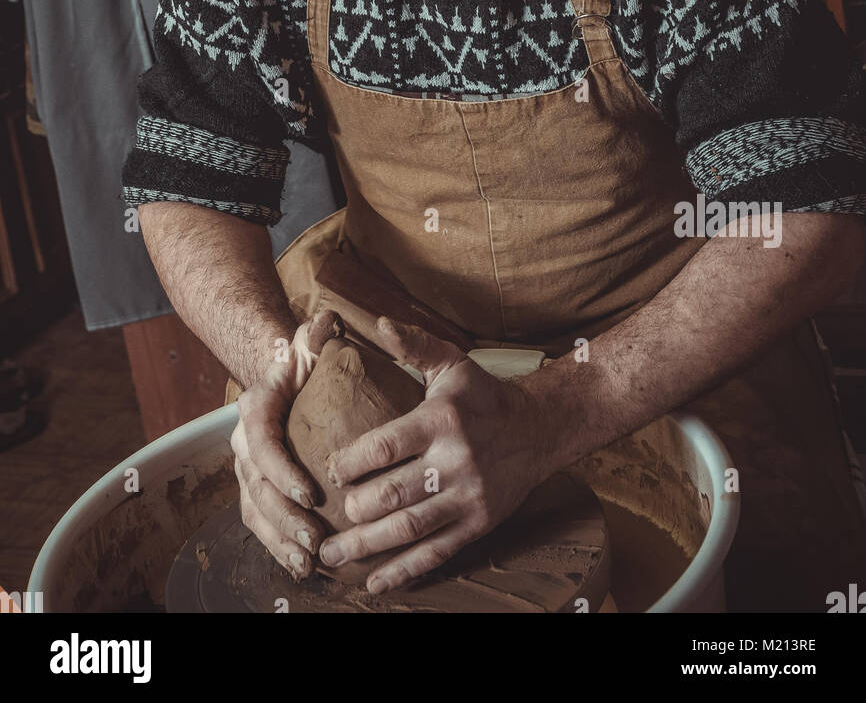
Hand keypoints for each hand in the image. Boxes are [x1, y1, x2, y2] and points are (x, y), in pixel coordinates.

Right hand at [231, 308, 341, 580]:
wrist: (280, 374)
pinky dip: (277, 547)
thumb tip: (327, 322)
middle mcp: (242, 441)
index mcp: (255, 408)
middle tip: (315, 537)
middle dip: (284, 517)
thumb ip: (317, 332)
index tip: (311, 495)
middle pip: (256, 487)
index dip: (282, 473)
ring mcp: (245, 467)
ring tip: (308, 560)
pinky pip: (258, 522)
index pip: (261, 445)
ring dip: (279, 540)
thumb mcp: (310, 341)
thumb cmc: (302, 360)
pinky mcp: (254, 487)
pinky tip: (302, 567)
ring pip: (254, 511)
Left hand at [318, 318, 555, 594]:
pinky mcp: (478, 524)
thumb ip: (414, 345)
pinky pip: (437, 553)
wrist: (539, 430)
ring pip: (410, 529)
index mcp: (441, 420)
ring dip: (367, 548)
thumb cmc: (483, 396)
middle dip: (354, 512)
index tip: (328, 472)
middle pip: (394, 493)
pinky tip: (375, 584)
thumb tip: (378, 323)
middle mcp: (455, 461)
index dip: (352, 461)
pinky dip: (404, 572)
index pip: (386, 444)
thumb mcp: (452, 363)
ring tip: (332, 557)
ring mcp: (469, 497)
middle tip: (323, 522)